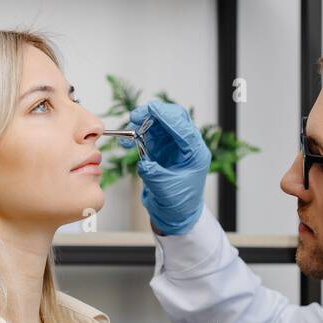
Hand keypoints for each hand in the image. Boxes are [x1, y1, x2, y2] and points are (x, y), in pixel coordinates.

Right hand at [128, 100, 209, 234]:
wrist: (175, 213)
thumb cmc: (178, 203)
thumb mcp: (166, 190)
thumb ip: (154, 174)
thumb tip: (143, 163)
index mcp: (195, 152)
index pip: (183, 127)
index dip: (167, 116)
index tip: (151, 109)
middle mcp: (186, 145)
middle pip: (173, 117)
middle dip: (154, 114)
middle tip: (135, 117)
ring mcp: (173, 145)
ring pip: (159, 123)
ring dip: (142, 124)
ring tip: (128, 132)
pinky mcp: (161, 148)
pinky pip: (149, 134)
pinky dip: (137, 134)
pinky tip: (127, 142)